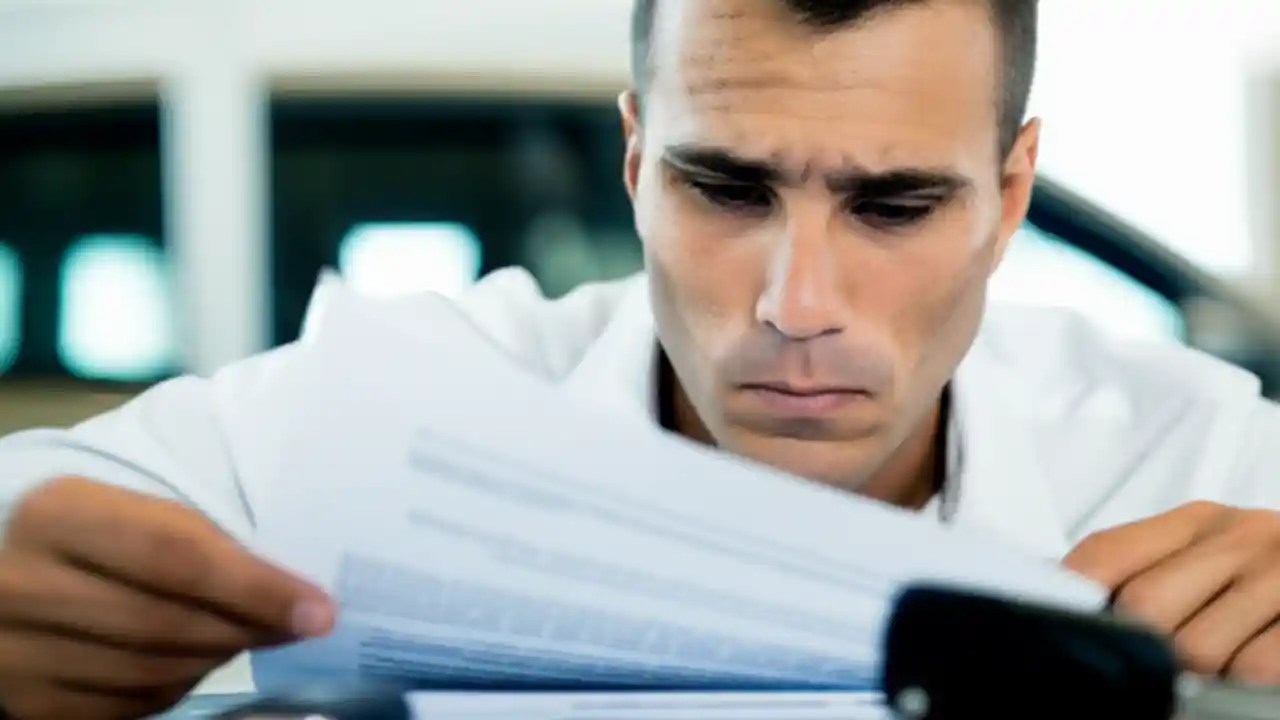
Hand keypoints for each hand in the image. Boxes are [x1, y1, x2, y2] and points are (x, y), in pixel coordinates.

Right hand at [0, 477, 335, 718]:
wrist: (11, 569)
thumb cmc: (102, 528)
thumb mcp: (141, 509)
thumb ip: (205, 540)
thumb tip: (300, 597)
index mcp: (60, 515)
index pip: (177, 556)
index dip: (257, 588)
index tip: (320, 611)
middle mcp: (23, 585)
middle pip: (167, 624)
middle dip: (247, 629)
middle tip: (297, 627)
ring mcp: (16, 651)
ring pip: (150, 674)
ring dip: (216, 660)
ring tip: (247, 637)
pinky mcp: (26, 701)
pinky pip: (125, 709)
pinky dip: (174, 690)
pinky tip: (196, 664)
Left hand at [1064, 501, 1279, 683]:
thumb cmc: (1271, 586)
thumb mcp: (1211, 564)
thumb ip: (1146, 575)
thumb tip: (1070, 608)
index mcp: (1198, 523)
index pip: (1105, 554)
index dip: (1071, 598)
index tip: (1063, 633)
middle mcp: (1242, 536)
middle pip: (1144, 606)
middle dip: (1144, 650)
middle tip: (1157, 667)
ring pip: (1198, 648)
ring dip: (1199, 678)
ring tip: (1216, 674)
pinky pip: (1256, 668)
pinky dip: (1243, 688)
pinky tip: (1249, 680)